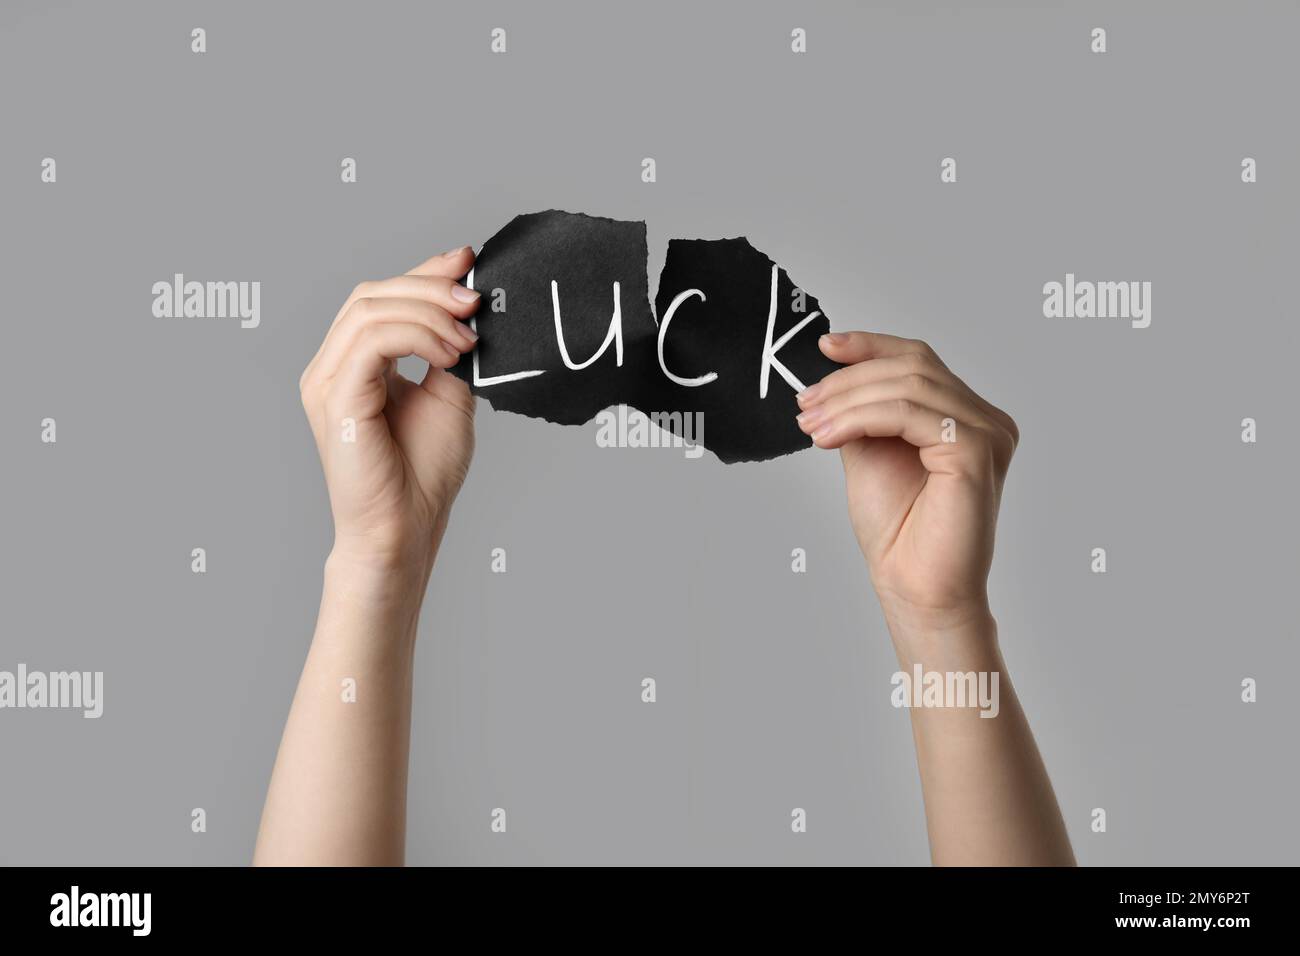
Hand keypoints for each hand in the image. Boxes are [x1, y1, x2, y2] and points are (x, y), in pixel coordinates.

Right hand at [298, 245, 480, 577]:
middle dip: (429, 286)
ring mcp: (327, 380)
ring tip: (468, 337)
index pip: (381, 298)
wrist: (405, 529)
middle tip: (475, 300)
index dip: (424, 272)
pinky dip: (417, 336)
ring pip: (371, 309)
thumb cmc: (421, 475)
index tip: (469, 262)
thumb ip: (449, 353)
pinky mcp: (335, 397)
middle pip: (372, 293)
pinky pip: (372, 341)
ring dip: (428, 312)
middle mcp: (332, 366)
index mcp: (354, 364)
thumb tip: (469, 310)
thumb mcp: (447, 398)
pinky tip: (450, 354)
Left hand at [797, 332, 1018, 632]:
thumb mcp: (871, 454)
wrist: (914, 590)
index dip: (871, 346)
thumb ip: (864, 413)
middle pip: (913, 366)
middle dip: (848, 380)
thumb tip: (832, 379)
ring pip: (908, 386)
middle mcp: (987, 421)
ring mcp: (988, 434)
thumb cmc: (898, 533)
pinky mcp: (977, 451)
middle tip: (804, 403)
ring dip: (847, 401)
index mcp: (967, 418)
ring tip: (810, 424)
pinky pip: (910, 413)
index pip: (919, 360)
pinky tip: (831, 436)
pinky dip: (862, 418)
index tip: (825, 345)